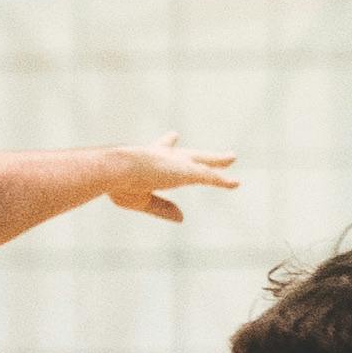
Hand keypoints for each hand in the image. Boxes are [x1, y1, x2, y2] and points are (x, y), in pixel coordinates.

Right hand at [104, 135, 240, 224]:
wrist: (117, 168)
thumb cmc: (118, 183)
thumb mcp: (142, 200)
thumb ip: (162, 207)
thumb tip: (181, 218)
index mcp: (148, 160)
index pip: (161, 148)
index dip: (167, 142)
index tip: (174, 135)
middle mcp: (165, 156)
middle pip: (189, 154)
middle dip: (200, 153)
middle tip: (218, 150)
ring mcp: (177, 163)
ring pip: (203, 163)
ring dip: (218, 161)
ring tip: (231, 157)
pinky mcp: (187, 171)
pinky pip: (209, 177)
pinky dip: (222, 181)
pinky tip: (235, 183)